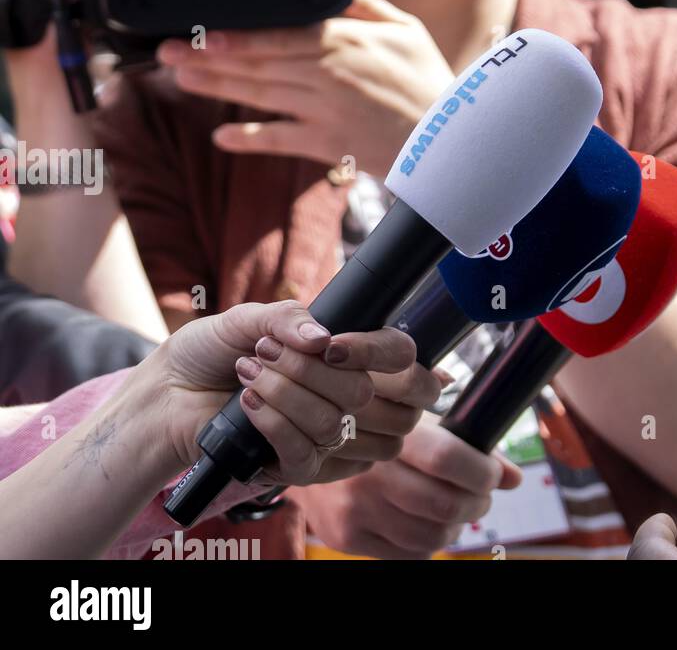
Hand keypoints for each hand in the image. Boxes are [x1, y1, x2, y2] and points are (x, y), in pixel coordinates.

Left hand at [139, 300, 429, 488]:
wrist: (166, 393)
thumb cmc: (212, 351)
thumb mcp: (250, 318)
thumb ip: (289, 317)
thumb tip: (322, 338)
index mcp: (352, 354)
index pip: (402, 357)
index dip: (376, 352)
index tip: (331, 345)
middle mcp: (349, 397)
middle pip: (368, 394)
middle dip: (314, 371)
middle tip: (270, 350)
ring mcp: (327, 436)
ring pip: (334, 424)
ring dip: (285, 393)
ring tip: (249, 372)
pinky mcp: (297, 468)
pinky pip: (307, 455)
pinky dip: (273, 424)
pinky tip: (248, 404)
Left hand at [156, 0, 453, 177]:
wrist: (448, 136)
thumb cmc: (427, 77)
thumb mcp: (404, 29)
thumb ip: (364, 4)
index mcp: (347, 43)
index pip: (283, 36)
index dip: (239, 37)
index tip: (203, 32)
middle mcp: (329, 76)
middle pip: (259, 65)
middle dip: (209, 59)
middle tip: (167, 51)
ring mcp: (324, 112)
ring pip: (260, 97)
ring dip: (216, 88)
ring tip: (181, 78)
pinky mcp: (326, 144)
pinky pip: (279, 140)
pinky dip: (249, 138)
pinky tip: (220, 134)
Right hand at [297, 409, 523, 559]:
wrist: (309, 448)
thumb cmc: (375, 428)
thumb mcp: (416, 419)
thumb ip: (467, 444)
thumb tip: (514, 477)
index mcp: (391, 433)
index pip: (447, 459)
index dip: (482, 471)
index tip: (492, 473)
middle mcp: (371, 473)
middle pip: (443, 505)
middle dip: (476, 504)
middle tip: (482, 495)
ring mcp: (356, 509)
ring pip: (429, 537)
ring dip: (457, 528)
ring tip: (460, 511)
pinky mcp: (347, 536)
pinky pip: (407, 554)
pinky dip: (430, 544)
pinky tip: (432, 524)